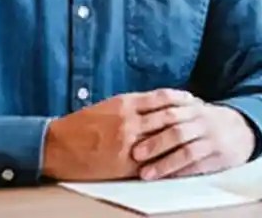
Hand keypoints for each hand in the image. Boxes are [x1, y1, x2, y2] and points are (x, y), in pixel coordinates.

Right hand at [42, 89, 200, 180]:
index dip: (181, 99)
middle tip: (204, 118)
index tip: (194, 101)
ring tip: (197, 137)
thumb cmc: (82, 125)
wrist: (57, 146)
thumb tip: (159, 104)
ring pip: (164, 137)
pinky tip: (179, 157)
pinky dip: (169, 157)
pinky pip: (154, 159)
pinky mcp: (125, 163)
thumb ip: (133, 105)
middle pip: (169, 116)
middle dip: (188, 117)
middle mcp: (129, 120)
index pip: (163, 98)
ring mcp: (128, 143)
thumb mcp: (109, 106)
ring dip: (183, 137)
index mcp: (125, 103)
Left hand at [132, 103, 256, 179]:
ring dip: (165, 163)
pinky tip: (166, 178)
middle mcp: (203, 122)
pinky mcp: (219, 157)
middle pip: (177, 131)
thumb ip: (170, 106)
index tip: (131, 130)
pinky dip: (181, 173)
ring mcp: (212, 140)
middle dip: (155, 143)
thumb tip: (134, 112)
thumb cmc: (206, 120)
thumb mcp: (192, 106)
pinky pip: (198, 167)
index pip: (170, 110)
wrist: (242, 129)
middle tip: (135, 154)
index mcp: (192, 107)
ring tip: (146, 174)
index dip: (150, 120)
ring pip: (188, 151)